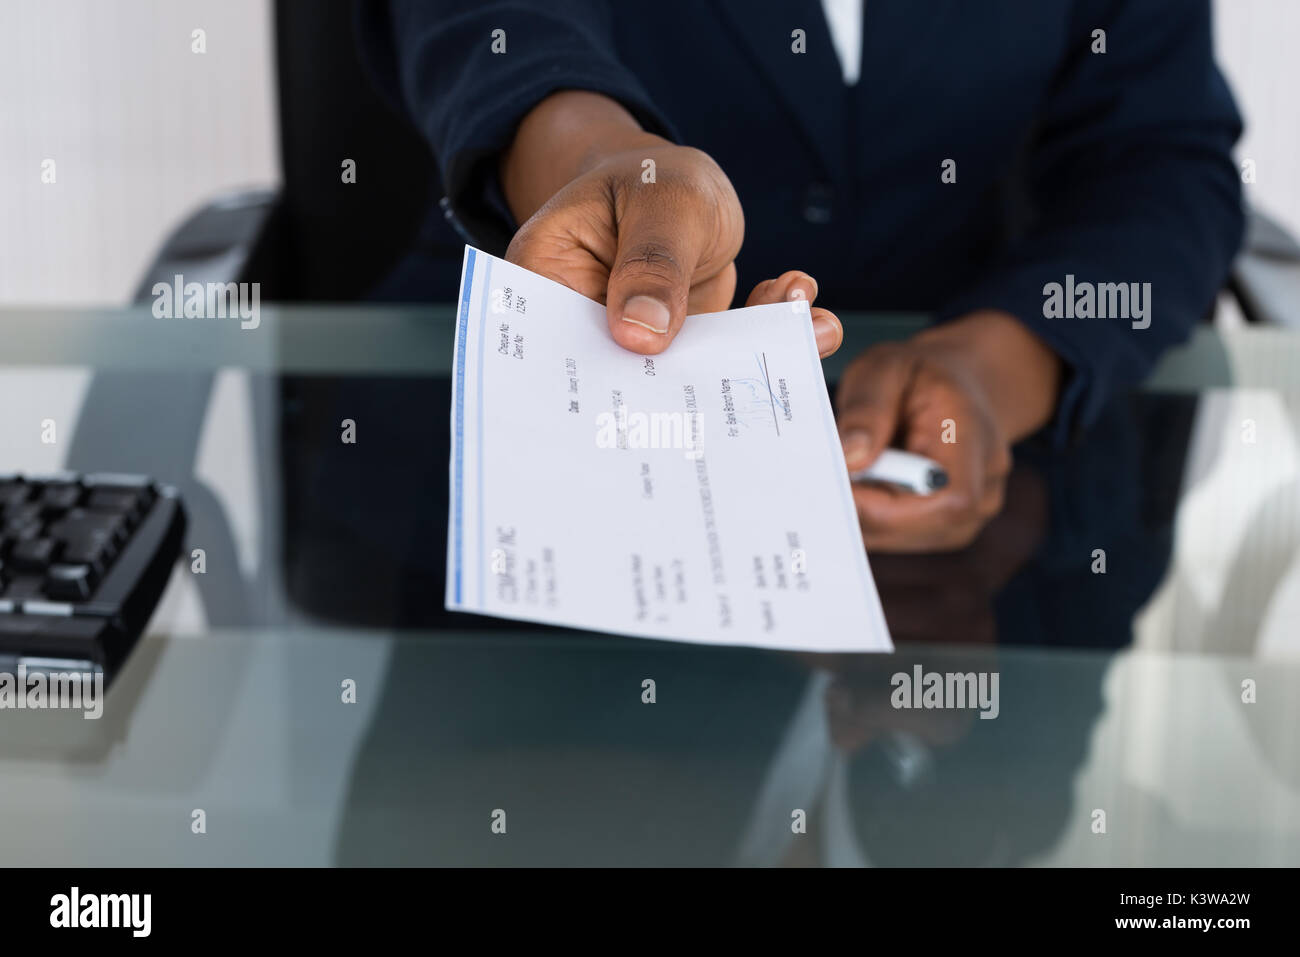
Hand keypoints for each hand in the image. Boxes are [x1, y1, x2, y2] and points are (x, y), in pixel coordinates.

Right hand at [500, 91, 840, 355]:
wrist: (676, 180)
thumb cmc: (651, 177)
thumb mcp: (662, 201)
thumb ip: (654, 262)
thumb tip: (640, 335)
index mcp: (546, 283)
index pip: (558, 346)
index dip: (599, 380)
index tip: (657, 390)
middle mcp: (585, 326)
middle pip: (622, 375)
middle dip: (692, 385)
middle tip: (750, 384)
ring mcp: (637, 345)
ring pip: (688, 372)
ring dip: (755, 356)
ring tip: (811, 331)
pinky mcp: (684, 349)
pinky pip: (726, 357)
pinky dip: (773, 338)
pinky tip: (811, 315)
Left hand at [836, 310, 1061, 550]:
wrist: (955, 387)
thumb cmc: (917, 376)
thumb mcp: (885, 368)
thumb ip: (867, 408)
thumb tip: (851, 458)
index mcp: (976, 441)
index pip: (946, 500)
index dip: (886, 505)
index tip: (835, 483)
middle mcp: (983, 489)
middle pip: (917, 527)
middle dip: (861, 508)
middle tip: (822, 479)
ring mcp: (967, 517)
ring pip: (900, 539)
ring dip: (861, 512)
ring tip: (843, 474)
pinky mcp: (943, 530)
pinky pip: (896, 537)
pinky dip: (867, 516)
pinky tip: (856, 486)